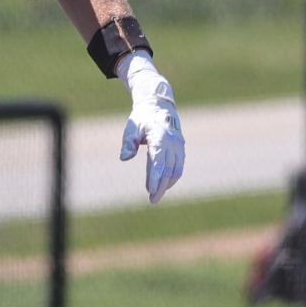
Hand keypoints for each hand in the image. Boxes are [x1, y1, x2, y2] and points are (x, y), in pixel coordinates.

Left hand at [118, 53, 183, 203]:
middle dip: (161, 187)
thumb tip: (124, 158)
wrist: (158, 105)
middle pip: (168, 170)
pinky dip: (173, 177)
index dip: (155, 178)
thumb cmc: (141, 118)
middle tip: (152, 200)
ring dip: (167, 185)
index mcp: (159, 137)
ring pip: (176, 170)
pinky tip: (164, 186)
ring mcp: (178, 145)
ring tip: (156, 195)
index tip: (150, 191)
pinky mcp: (181, 148)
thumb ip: (128, 142)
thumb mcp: (131, 127)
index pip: (158, 162)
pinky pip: (179, 166)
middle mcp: (172, 142)